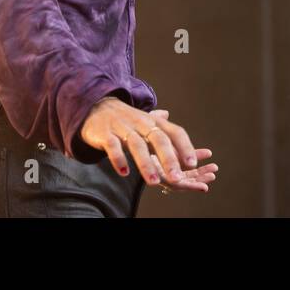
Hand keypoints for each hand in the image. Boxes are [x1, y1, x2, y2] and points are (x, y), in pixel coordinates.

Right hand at [80, 99, 218, 193]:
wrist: (96, 107)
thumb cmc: (128, 121)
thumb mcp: (149, 125)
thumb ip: (169, 139)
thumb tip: (193, 154)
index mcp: (154, 122)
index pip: (175, 132)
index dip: (185, 147)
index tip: (192, 164)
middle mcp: (141, 123)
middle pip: (158, 139)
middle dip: (169, 159)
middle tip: (177, 178)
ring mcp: (122, 127)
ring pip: (137, 144)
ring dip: (145, 164)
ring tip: (153, 183)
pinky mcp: (105, 133)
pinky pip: (113, 145)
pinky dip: (119, 158)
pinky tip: (124, 173)